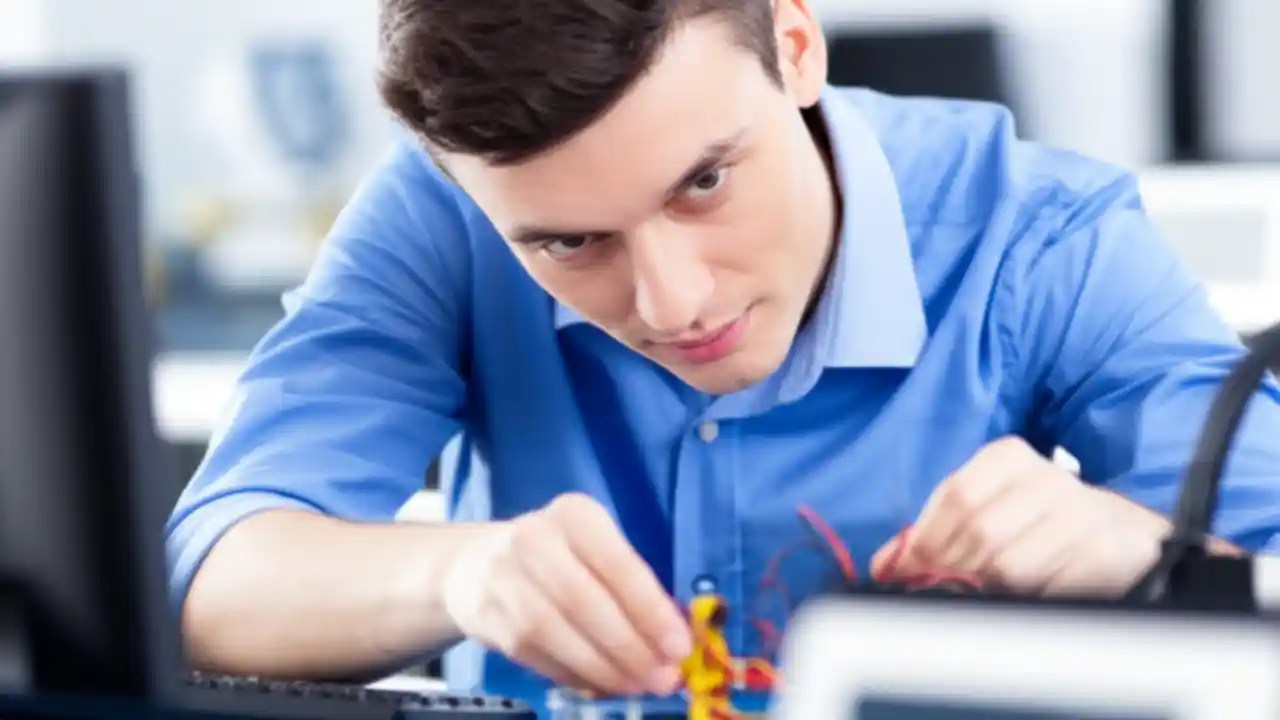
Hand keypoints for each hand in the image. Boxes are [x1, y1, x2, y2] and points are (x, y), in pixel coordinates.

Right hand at [441, 493, 690, 694]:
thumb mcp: (594, 548)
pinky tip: (602, 683)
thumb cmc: (557, 555)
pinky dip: (574, 674)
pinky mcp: (486, 617)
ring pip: (556, 632)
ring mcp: (503, 578)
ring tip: (636, 686)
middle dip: (629, 646)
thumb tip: (673, 637)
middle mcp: (533, 539)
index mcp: (573, 515)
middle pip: (584, 600)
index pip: (617, 563)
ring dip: (602, 667)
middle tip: (663, 677)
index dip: (650, 609)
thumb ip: (631, 584)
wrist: (474, 562)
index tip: (679, 646)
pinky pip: (536, 654)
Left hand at [870, 437, 1172, 596]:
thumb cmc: (1038, 525)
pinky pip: (1045, 589)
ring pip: (1008, 565)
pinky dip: (1025, 600)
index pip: (956, 496)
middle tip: (939, 591)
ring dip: (987, 589)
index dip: (925, 538)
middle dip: (948, 569)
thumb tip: (885, 564)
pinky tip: (1028, 595)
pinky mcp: (1104, 553)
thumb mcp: (985, 512)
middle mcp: (1048, 478)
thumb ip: (935, 533)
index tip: (905, 570)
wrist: (1121, 536)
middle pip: (978, 531)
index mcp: (1008, 458)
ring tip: (987, 592)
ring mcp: (1080, 514)